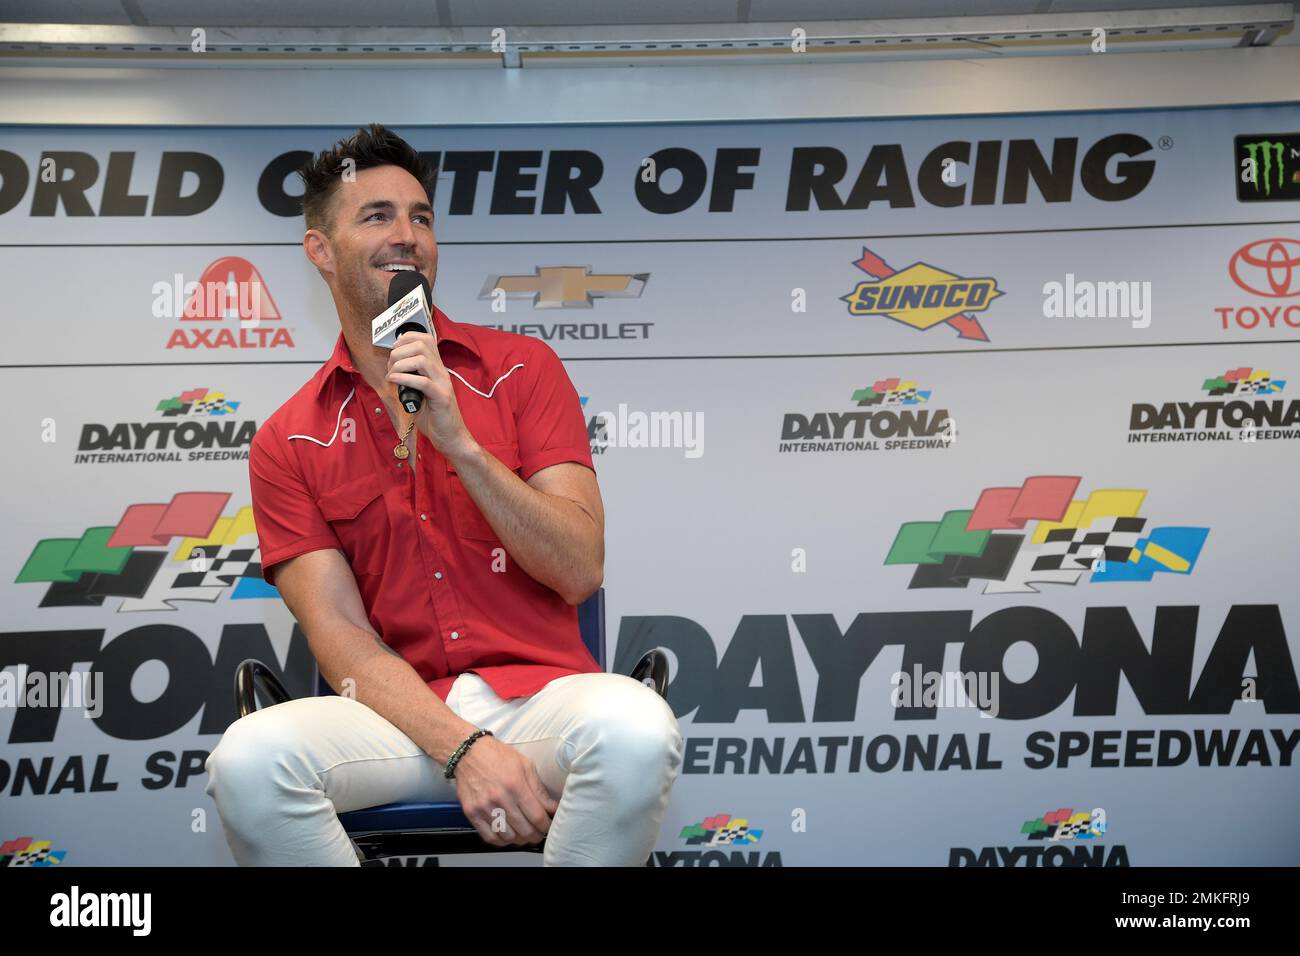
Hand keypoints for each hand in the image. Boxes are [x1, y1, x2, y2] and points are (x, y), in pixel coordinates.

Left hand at [386, 330, 475, 458]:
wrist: (451, 438)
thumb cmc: (434, 418)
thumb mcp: (419, 393)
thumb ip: (410, 380)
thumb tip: (392, 370)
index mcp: (437, 369)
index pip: (425, 339)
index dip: (406, 338)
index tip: (394, 351)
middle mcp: (441, 373)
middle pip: (422, 345)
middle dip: (399, 352)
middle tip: (391, 367)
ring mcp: (443, 384)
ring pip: (422, 359)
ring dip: (400, 365)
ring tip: (392, 376)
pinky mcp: (441, 398)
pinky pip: (422, 382)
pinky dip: (404, 379)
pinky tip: (394, 382)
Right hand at [452, 735, 558, 847]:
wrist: (468, 752)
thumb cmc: (498, 756)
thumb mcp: (525, 765)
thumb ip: (539, 789)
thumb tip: (552, 808)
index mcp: (516, 785)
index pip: (537, 817)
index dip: (546, 826)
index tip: (548, 825)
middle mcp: (500, 799)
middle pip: (524, 830)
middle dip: (536, 835)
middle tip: (539, 832)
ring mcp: (484, 808)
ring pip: (508, 837)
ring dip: (520, 839)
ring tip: (524, 833)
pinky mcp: (472, 813)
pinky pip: (490, 837)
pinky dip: (502, 841)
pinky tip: (508, 834)